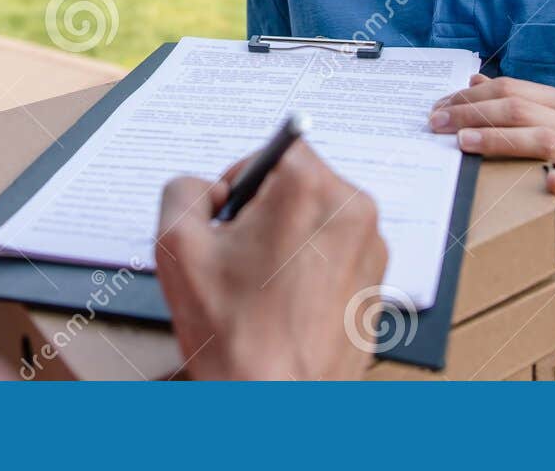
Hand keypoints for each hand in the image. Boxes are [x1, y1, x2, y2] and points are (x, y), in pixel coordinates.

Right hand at [154, 140, 387, 379]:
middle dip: (265, 211)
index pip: (274, 149)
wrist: (277, 406)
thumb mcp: (176, 246)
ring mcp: (372, 248)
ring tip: (264, 288)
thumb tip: (208, 187)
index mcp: (312, 189)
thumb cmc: (234, 335)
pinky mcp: (378, 280)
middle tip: (242, 259)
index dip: (242, 182)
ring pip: (317, 217)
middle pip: (299, 182)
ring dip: (288, 239)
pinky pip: (336, 251)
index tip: (231, 222)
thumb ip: (184, 189)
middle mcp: (354, 210)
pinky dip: (310, 266)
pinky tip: (287, 303)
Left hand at [431, 73, 554, 252]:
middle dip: (473, 115)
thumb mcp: (532, 131)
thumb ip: (508, 106)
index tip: (437, 110)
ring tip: (465, 143)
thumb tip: (473, 81)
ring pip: (543, 141)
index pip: (510, 90)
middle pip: (519, 111)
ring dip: (500, 140)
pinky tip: (547, 182)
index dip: (471, 98)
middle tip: (438, 125)